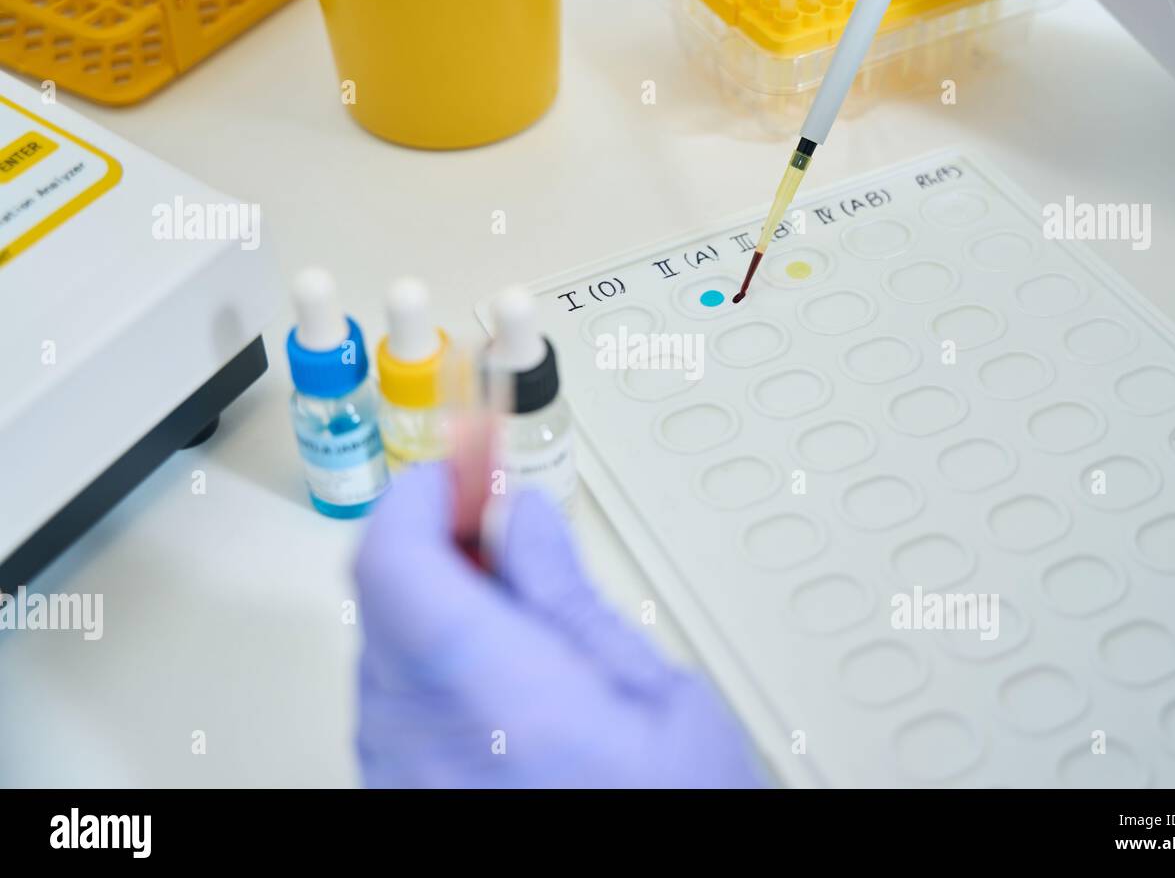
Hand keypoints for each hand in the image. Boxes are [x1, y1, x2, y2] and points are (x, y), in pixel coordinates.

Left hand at [354, 462, 765, 787]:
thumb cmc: (680, 824)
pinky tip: (496, 655)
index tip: (467, 462)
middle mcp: (419, 742)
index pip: (395, 558)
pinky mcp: (401, 801)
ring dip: (435, 594)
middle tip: (498, 508)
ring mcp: (399, 780)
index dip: (423, 492)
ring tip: (515, 587)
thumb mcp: (655, 698)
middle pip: (383, 595)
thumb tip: (525, 520)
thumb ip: (569, 598)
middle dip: (438, 536)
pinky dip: (430, 654)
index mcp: (492, 695)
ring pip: (382, 645)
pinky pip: (392, 701)